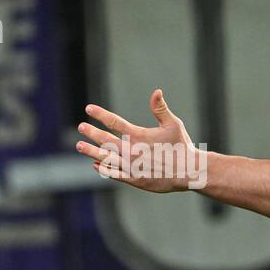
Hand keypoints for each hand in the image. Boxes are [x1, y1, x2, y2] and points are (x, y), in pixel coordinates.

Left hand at [75, 88, 204, 191]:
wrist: (189, 172)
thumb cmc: (182, 147)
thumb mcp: (173, 124)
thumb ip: (161, 109)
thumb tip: (157, 91)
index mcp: (138, 135)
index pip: (114, 122)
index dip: (100, 114)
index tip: (89, 109)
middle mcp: (131, 150)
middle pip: (105, 140)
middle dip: (91, 132)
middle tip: (81, 127)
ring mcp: (131, 165)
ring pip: (105, 157)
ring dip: (91, 151)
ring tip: (80, 146)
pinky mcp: (134, 178)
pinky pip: (113, 173)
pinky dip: (103, 168)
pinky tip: (95, 164)